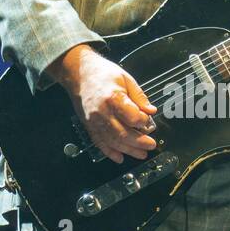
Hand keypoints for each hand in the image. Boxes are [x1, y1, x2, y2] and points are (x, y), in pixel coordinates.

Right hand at [50, 45, 156, 163]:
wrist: (78, 72)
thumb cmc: (102, 73)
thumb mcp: (126, 79)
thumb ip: (139, 97)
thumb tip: (151, 111)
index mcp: (113, 98)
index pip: (133, 117)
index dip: (143, 122)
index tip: (148, 120)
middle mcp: (102, 112)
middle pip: (123, 134)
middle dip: (139, 142)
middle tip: (151, 145)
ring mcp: (93, 120)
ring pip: (113, 141)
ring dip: (128, 150)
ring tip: (141, 154)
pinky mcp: (88, 125)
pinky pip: (99, 142)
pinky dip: (110, 152)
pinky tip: (119, 157)